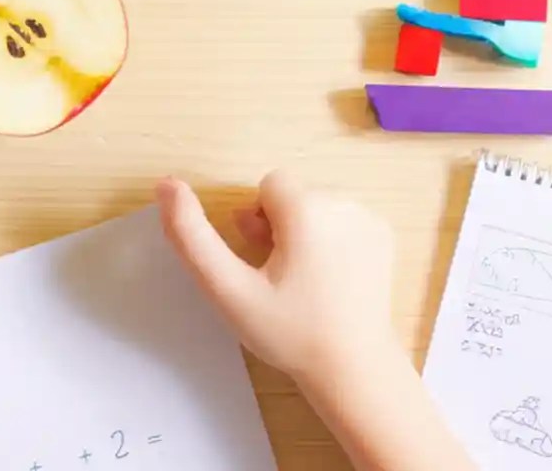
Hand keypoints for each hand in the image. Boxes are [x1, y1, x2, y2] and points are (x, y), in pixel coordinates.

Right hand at [158, 173, 476, 470]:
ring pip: (318, 205)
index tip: (263, 261)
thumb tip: (166, 184)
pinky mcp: (384, 234)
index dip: (258, 221)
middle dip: (280, 224)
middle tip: (279, 275)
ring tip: (304, 278)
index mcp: (307, 209)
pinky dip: (332, 238)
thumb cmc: (289, 331)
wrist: (353, 367)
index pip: (268, 185)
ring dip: (305, 231)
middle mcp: (344, 202)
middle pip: (294, 194)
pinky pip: (343, 219)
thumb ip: (191, 236)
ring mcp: (370, 217)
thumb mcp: (229, 289)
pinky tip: (331, 278)